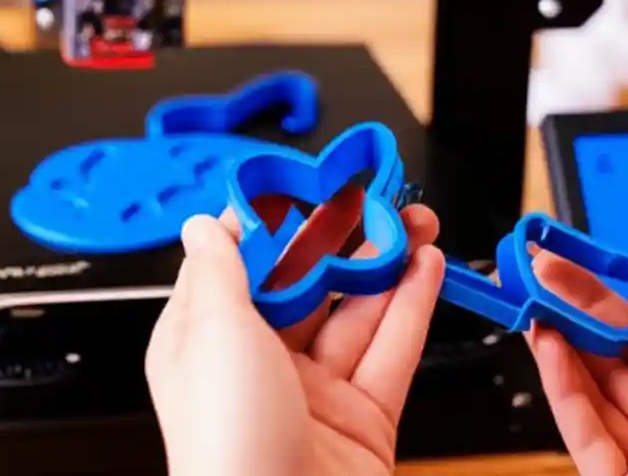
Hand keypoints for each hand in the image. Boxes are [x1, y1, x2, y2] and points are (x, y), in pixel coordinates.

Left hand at [145, 188, 444, 475]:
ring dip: (385, 264)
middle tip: (378, 196)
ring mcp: (313, 394)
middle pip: (305, 284)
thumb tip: (201, 223)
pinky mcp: (362, 420)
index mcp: (206, 341)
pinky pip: (389, 352)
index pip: (240, 263)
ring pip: (355, 313)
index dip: (274, 220)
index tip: (307, 181)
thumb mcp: (211, 333)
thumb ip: (217, 271)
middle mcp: (258, 365)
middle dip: (342, 237)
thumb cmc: (227, 445)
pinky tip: (426, 267)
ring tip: (415, 221)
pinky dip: (410, 307)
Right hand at [530, 250, 627, 475]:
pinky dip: (562, 392)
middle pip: (613, 359)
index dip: (613, 295)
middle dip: (574, 314)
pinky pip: (586, 437)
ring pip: (591, 394)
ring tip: (534, 303)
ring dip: (559, 346)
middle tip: (539, 274)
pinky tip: (549, 350)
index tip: (580, 262)